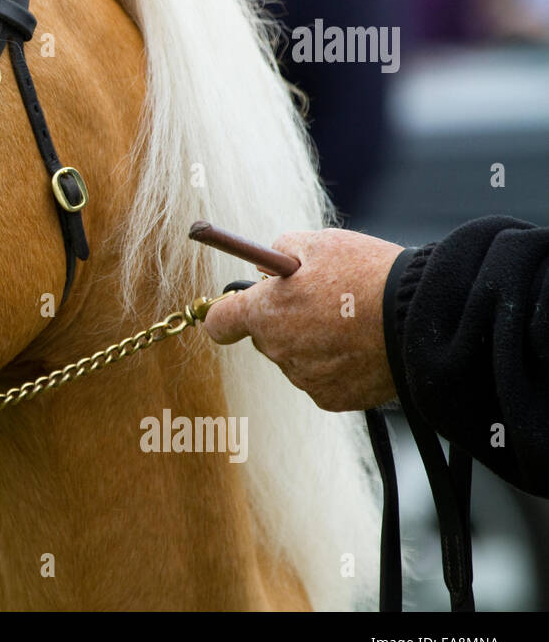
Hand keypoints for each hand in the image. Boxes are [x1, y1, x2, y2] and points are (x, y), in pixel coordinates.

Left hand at [202, 229, 404, 410]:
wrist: (422, 317)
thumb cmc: (369, 275)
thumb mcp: (319, 243)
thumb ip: (280, 251)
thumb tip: (266, 270)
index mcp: (264, 313)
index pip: (219, 321)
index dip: (227, 311)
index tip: (239, 305)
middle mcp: (277, 351)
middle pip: (264, 337)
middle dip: (282, 320)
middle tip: (320, 301)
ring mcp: (304, 379)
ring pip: (296, 357)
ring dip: (313, 342)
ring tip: (352, 322)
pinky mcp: (333, 399)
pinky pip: (323, 378)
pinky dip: (337, 364)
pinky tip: (363, 346)